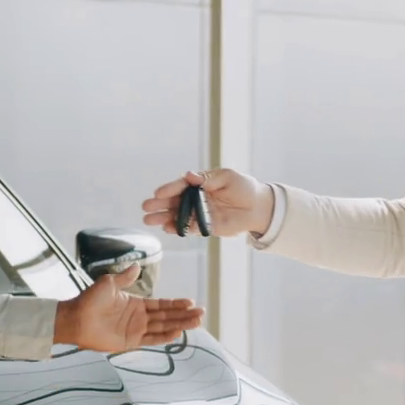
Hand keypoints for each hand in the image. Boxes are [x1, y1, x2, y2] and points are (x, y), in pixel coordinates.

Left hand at [55, 266, 204, 351]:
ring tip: (196, 323)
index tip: (191, 302)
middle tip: (201, 313)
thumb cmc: (89, 300)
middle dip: (184, 315)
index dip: (176, 303)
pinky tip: (177, 333)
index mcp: (136, 303)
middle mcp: (139, 317)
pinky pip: (151, 339)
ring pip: (163, 327)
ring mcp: (136, 330)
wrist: (75, 319)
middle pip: (167, 316)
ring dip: (180, 324)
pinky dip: (165, 336)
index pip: (162, 304)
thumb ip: (125, 277)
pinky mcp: (130, 342)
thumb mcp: (109, 283)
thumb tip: (136, 265)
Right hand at [143, 169, 275, 239]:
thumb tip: (189, 175)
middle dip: (160, 205)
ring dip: (164, 218)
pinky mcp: (207, 227)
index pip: (181, 186)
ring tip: (150, 220)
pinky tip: (168, 228)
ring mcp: (200, 213)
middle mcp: (197, 199)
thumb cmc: (243, 187)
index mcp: (200, 184)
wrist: (259, 206)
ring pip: (179, 216)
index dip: (169, 189)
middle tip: (146, 208)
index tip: (158, 193)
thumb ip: (207, 179)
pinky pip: (191, 228)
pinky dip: (180, 228)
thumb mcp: (227, 177)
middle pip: (175, 202)